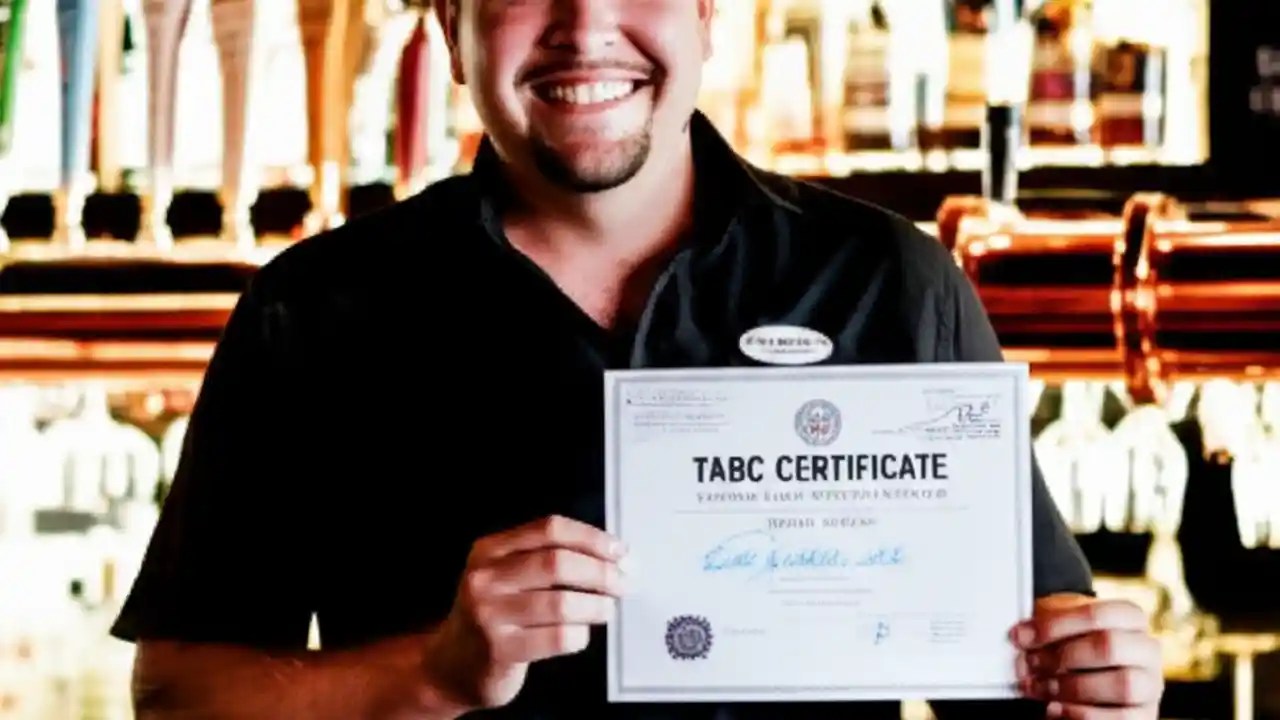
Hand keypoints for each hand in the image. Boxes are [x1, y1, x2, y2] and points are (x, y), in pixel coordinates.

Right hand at [423, 515, 627, 712]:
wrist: (451, 666)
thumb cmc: (493, 616)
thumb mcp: (505, 576)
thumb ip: (545, 558)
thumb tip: (610, 554)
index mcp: (489, 550)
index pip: (550, 529)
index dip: (591, 538)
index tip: (619, 551)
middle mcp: (485, 578)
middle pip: (558, 563)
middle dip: (601, 572)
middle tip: (623, 582)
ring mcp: (489, 615)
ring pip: (562, 602)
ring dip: (596, 605)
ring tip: (607, 609)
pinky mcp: (500, 650)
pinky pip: (558, 637)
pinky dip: (579, 634)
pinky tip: (580, 633)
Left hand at [1011, 595, 1163, 718]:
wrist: (1091, 674)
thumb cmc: (1073, 645)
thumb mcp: (1062, 627)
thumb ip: (1045, 626)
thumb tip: (1021, 637)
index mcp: (1130, 618)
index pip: (1098, 614)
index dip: (1055, 625)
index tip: (1020, 637)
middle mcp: (1147, 650)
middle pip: (1110, 646)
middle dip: (1062, 656)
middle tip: (1030, 664)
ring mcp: (1150, 685)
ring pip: (1122, 685)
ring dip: (1071, 687)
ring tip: (1039, 687)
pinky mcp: (1145, 715)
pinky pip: (1121, 719)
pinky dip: (1081, 715)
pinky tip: (1054, 709)